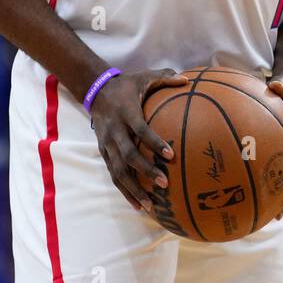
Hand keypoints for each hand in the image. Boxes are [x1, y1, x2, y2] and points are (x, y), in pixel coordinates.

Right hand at [89, 68, 189, 213]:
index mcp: (126, 112)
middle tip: (165, 183)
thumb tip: (188, 80)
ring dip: (133, 189)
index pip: (140, 129)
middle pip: (127, 155)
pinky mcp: (104, 152)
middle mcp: (114, 130)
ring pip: (118, 171)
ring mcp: (107, 143)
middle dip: (145, 171)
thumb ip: (165, 77)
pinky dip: (125, 191)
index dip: (153, 142)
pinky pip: (113, 174)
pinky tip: (138, 205)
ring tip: (150, 205)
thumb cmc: (126, 85)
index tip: (170, 154)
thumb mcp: (144, 76)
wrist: (94, 90)